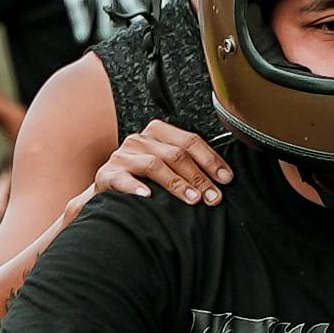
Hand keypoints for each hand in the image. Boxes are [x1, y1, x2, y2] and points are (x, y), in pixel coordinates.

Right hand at [90, 121, 231, 206]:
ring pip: (154, 165)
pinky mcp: (107, 174)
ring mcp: (123, 156)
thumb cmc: (144, 179)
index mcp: (158, 132)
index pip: (189, 141)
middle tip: (213, 197)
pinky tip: (148, 196)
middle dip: (199, 177)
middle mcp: (140, 140)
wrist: (109, 191)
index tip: (226, 179)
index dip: (210, 160)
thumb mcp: (167, 166)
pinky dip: (136, 188)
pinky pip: (123, 179)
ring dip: (177, 184)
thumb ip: (189, 165)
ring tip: (193, 199)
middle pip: (175, 154)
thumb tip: (223, 180)